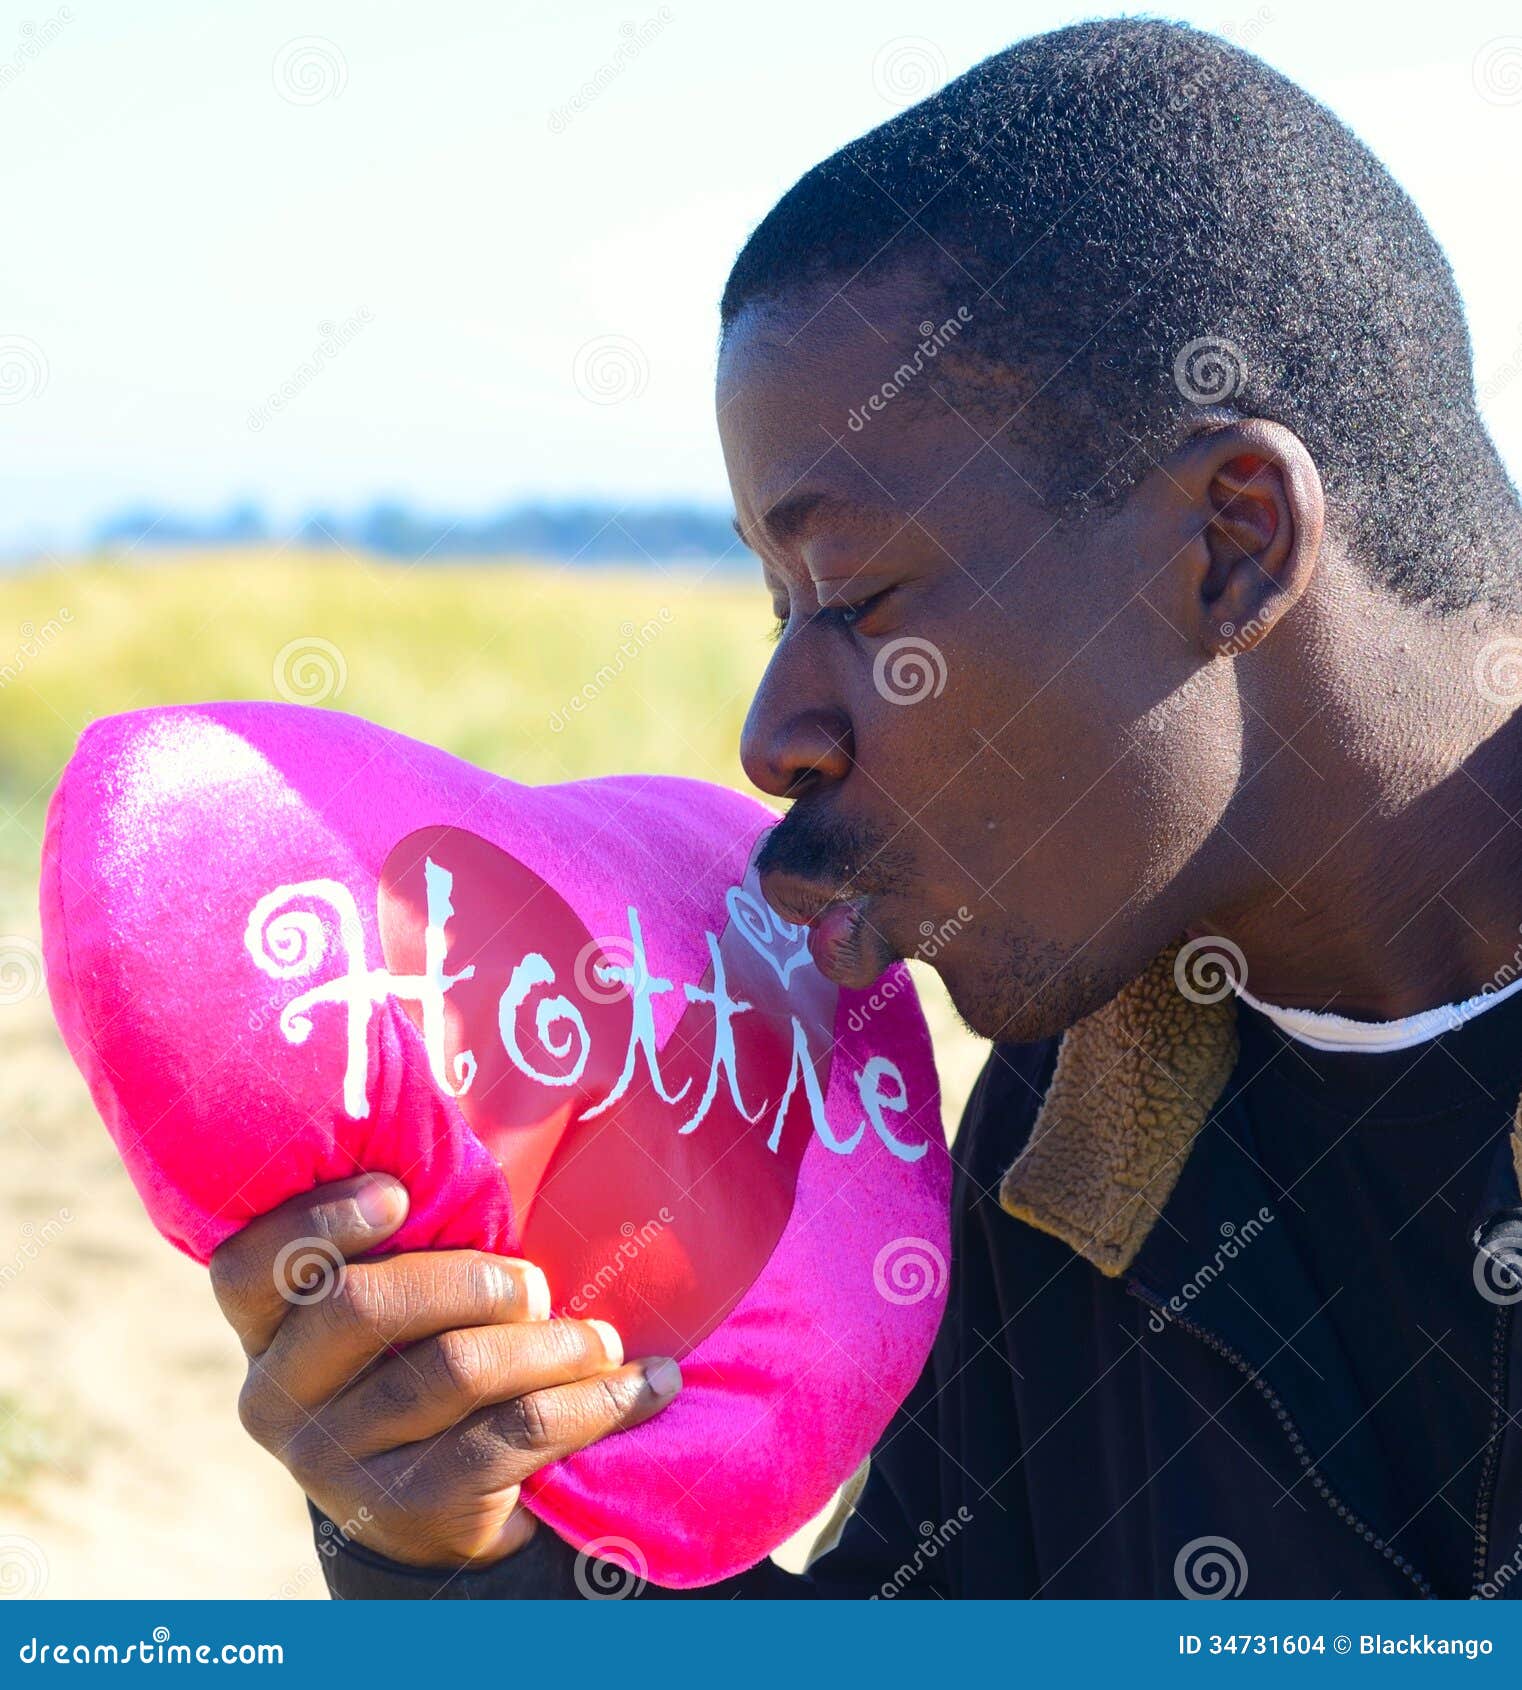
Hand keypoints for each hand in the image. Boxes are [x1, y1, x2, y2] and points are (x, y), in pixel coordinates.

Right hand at [209, 1174, 680, 1568]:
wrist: (440, 1511)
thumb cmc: (427, 1356)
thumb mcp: (401, 1301)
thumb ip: (407, 1237)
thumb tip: (462, 1138)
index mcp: (269, 1329)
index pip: (249, 1268)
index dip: (317, 1222)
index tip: (399, 1194)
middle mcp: (281, 1398)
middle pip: (362, 1305)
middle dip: (471, 1278)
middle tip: (538, 1285)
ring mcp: (337, 1462)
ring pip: (452, 1369)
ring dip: (552, 1343)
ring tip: (603, 1337)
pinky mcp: (410, 1510)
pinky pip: (513, 1435)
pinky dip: (594, 1402)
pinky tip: (646, 1383)